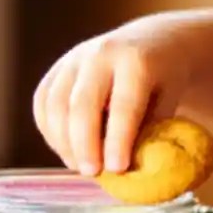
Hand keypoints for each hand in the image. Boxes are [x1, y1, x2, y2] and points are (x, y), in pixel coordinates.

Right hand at [33, 13, 200, 175]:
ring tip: (80, 167)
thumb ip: (152, 129)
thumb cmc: (165, 78)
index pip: (123, 105)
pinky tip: (66, 150)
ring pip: (55, 104)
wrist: (152, 40)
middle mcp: (100, 55)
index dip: (118, 140)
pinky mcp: (58, 67)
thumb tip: (135, 170)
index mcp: (136, 61)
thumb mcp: (170, 99)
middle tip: (92, 173)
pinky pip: (43, 102)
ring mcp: (74, 58)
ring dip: (63, 141)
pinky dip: (50, 131)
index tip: (117, 169)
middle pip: (81, 104)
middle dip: (84, 144)